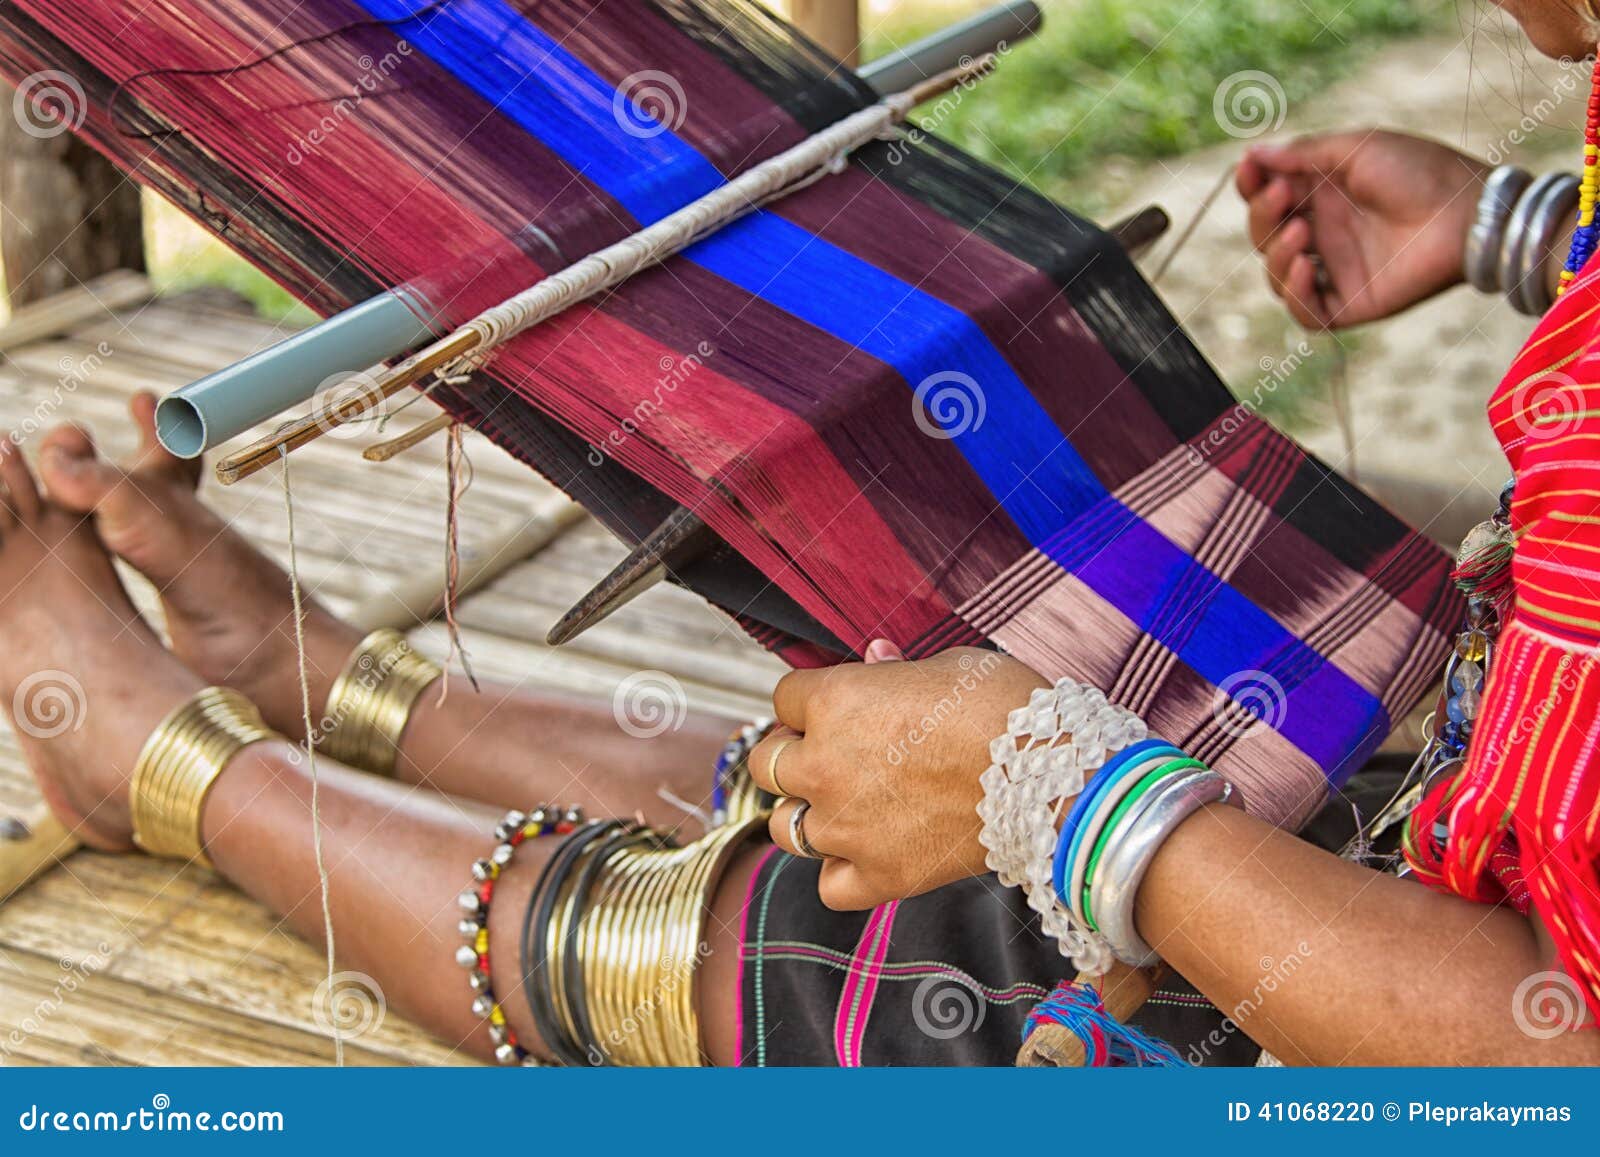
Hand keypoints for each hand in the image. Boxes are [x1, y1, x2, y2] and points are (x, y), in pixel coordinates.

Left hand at [746, 644, 1046, 909]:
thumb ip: (895, 668)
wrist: (1052, 778)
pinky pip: (828, 885)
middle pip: (767, 764)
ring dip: (808, 814)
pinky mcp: (878, 875)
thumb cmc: (1005, 709)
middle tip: (829, 755)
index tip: (835, 707)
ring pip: (786, 827)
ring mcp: (846, 826)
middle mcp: (824, 765)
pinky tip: (866, 853)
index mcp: (834, 701)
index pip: (785, 698)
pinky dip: (841, 873)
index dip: (809, 700)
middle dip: (791, 755)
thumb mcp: (948, 665)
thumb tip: (876, 656)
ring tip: (845, 805)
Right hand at [1236, 129, 1487, 327]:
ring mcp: (1336, 270)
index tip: (1250, 169)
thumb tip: (1254, 153)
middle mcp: (1324, 234)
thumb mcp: (1357, 148)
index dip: (1251, 186)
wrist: (1466, 213)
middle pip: (1264, 236)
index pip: (1268, 197)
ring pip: (1277, 277)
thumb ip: (1304, 154)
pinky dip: (1296, 296)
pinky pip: (1306, 314)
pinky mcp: (1350, 303)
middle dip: (1262, 216)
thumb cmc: (1420, 171)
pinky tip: (1308, 270)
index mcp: (1324, 195)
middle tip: (1283, 197)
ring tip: (1300, 234)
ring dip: (1276, 256)